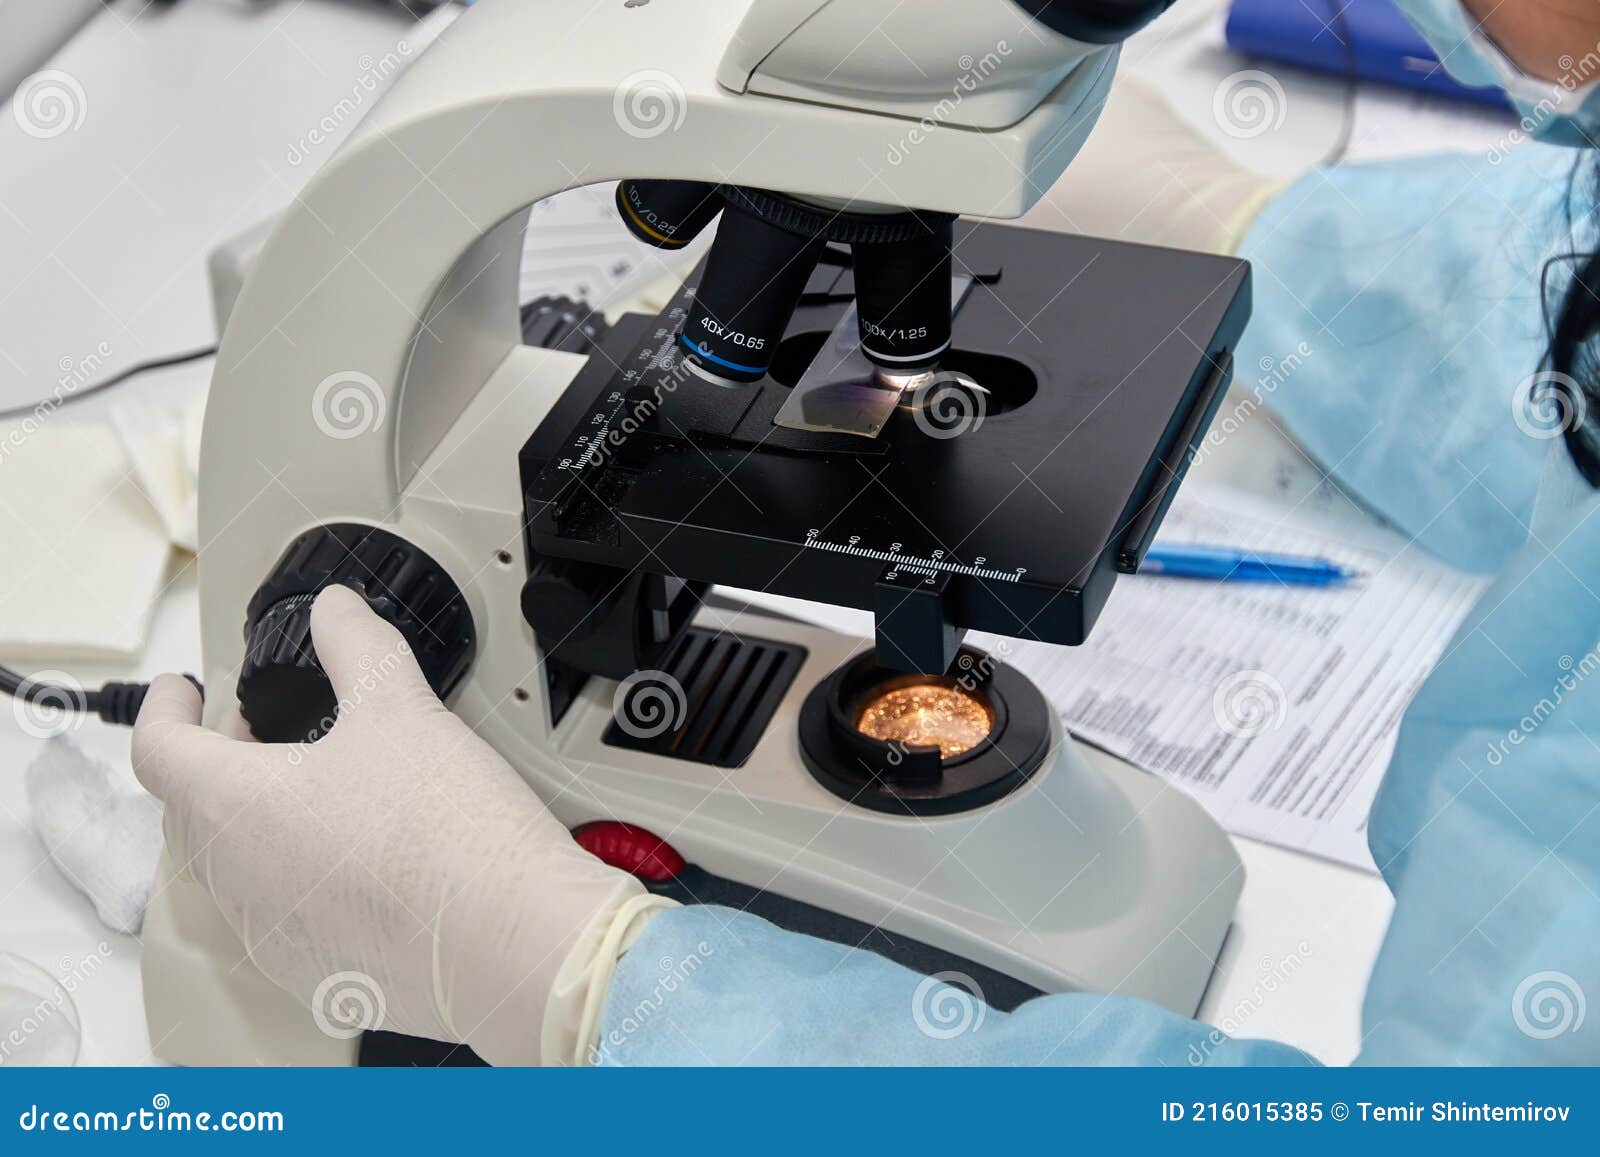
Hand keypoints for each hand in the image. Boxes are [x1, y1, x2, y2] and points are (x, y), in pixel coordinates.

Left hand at [133, 585, 666, 1064]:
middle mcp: (237, 880)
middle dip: (218, 761)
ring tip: (320, 791)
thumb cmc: (450, 838)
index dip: (164, 708)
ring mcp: (272, 936)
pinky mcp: (317, 975)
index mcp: (235, 805)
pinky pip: (283, 917)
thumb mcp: (401, 707)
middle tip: (261, 731)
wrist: (509, 941)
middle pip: (193, 810)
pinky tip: (363, 860)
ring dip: (257, 823)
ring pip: (236, 868)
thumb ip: (356, 645)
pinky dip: (300, 878)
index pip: (159, 749)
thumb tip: (337, 611)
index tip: (177, 692)